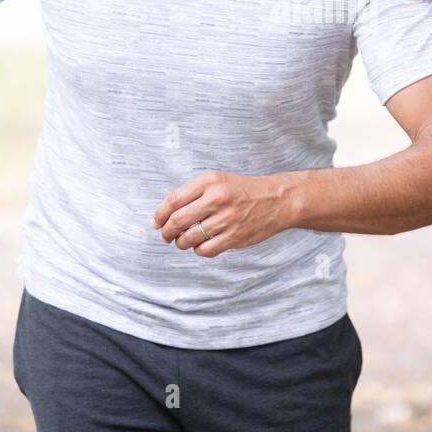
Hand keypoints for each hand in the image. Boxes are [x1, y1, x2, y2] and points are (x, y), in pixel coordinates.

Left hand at [152, 171, 290, 257]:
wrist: (276, 200)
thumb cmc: (241, 191)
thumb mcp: (217, 181)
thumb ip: (190, 194)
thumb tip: (161, 218)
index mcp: (210, 181)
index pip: (173, 200)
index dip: (159, 214)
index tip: (155, 223)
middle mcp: (217, 198)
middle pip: (177, 221)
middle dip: (166, 232)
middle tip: (166, 236)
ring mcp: (227, 219)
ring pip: (189, 238)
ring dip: (181, 243)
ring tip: (184, 240)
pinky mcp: (235, 237)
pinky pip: (205, 250)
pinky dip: (198, 250)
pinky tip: (201, 244)